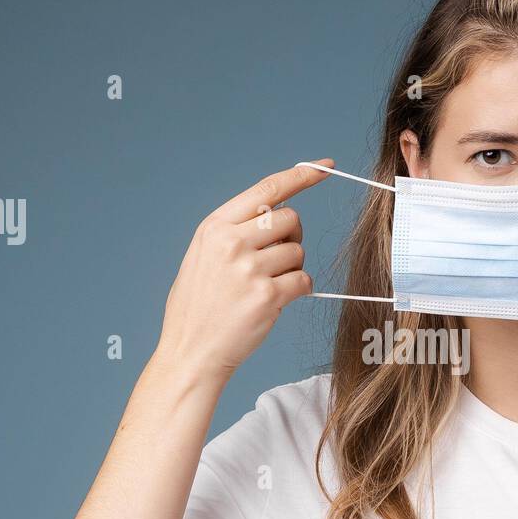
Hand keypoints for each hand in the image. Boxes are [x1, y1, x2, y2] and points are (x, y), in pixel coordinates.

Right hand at [154, 159, 333, 380]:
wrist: (190, 352)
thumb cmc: (198, 307)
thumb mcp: (203, 257)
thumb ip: (234, 232)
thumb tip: (275, 214)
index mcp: (215, 227)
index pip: (267, 189)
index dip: (301, 176)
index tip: (326, 166)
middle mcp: (231, 242)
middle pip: (289, 218)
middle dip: (292, 236)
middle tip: (277, 258)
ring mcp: (250, 269)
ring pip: (298, 252)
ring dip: (292, 268)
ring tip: (265, 286)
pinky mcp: (267, 296)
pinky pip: (304, 280)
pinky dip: (298, 290)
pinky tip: (276, 301)